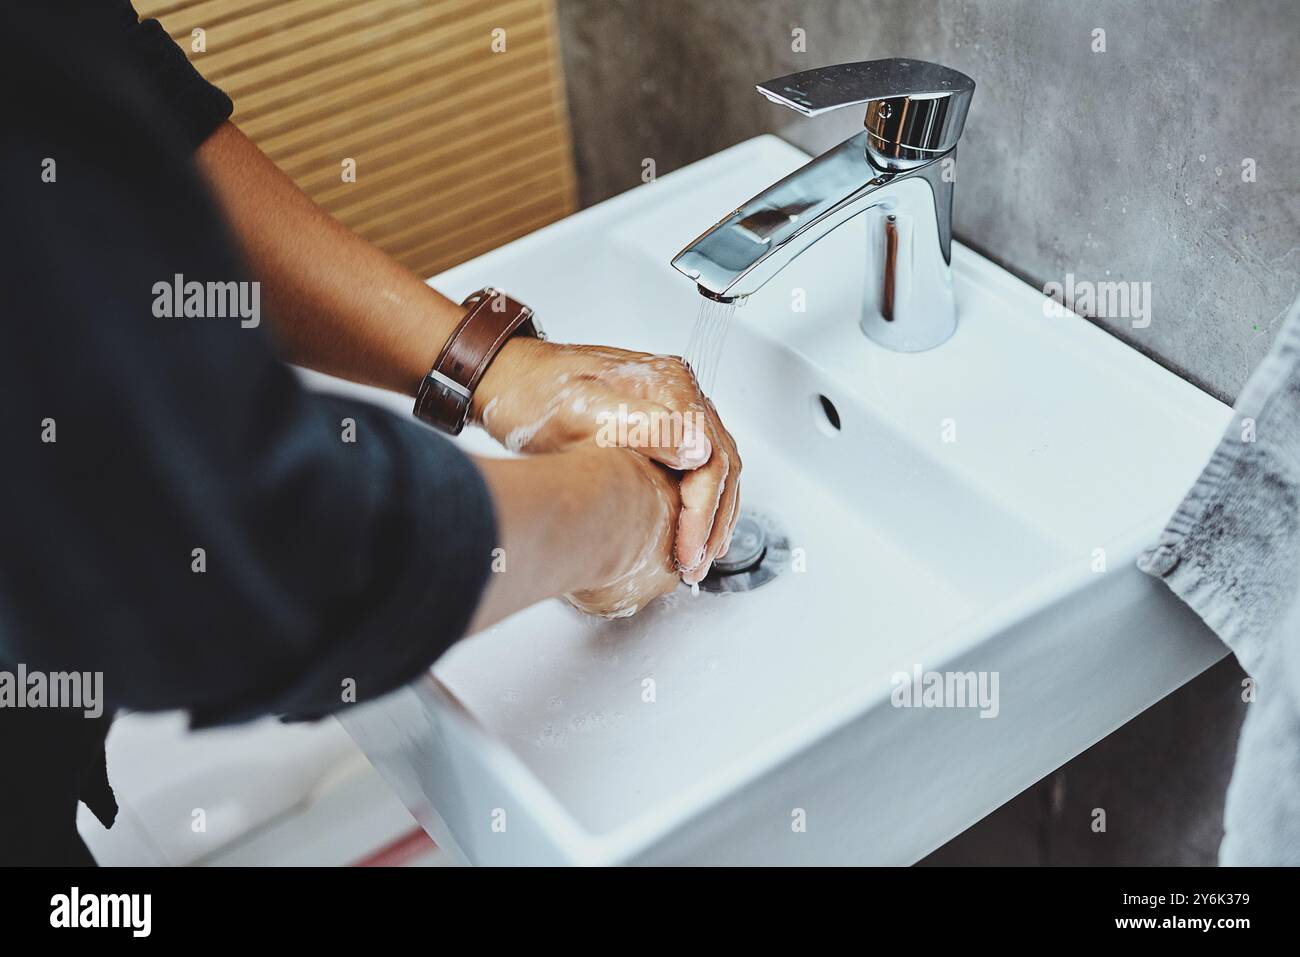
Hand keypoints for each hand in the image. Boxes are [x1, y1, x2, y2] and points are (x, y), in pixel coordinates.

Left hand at [474, 337, 741, 584]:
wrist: (509, 379)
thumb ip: (643, 426)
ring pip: (715, 468)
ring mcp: (672, 409)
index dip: (703, 512)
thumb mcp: (583, 410)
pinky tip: (689, 531)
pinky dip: (699, 503)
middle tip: (695, 565)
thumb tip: (697, 449)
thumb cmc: (536, 392)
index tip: (688, 551)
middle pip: (720, 464)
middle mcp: (679, 394)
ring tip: (698, 558)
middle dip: (712, 522)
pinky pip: (696, 467)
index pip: (710, 457)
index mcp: (670, 385)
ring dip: (712, 517)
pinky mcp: (659, 425)